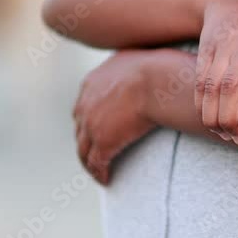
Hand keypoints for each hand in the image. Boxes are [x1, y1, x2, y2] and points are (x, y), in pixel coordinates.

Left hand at [73, 51, 157, 184]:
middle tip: (96, 150)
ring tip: (99, 171)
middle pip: (80, 127)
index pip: (85, 103)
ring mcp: (91, 124)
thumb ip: (134, 66)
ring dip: (90, 161)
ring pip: (84, 149)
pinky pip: (97, 162)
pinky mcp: (102, 142)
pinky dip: (99, 172)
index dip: (90, 117)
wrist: (155, 79)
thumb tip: (149, 67)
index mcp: (92, 82)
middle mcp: (86, 103)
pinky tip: (106, 179)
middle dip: (86, 140)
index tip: (98, 126)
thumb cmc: (157, 66)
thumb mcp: (138, 58)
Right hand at [196, 0, 237, 144]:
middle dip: (231, 119)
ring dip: (214, 117)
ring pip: (211, 89)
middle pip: (232, 87)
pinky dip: (202, 107)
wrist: (229, 5)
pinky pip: (199, 85)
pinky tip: (212, 121)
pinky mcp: (204, 55)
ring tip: (226, 135)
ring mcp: (221, 50)